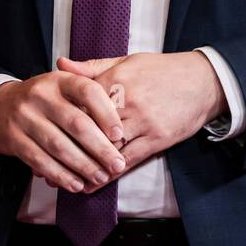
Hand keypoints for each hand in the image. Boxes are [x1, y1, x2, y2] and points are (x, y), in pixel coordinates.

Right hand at [0, 69, 128, 193]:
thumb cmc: (43, 98)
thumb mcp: (63, 84)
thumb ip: (90, 92)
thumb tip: (119, 113)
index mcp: (59, 79)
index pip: (87, 91)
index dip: (106, 113)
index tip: (119, 134)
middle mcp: (41, 95)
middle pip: (76, 123)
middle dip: (100, 148)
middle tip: (117, 165)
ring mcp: (25, 117)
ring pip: (59, 145)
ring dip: (83, 165)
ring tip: (100, 177)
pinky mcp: (14, 139)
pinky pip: (40, 160)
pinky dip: (60, 175)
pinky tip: (76, 183)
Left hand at [57, 50, 226, 172]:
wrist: (203, 81)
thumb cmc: (162, 70)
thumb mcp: (126, 61)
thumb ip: (91, 67)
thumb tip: (60, 63)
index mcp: (116, 78)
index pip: (80, 102)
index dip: (60, 119)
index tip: (42, 131)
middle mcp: (127, 101)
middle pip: (90, 128)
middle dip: (67, 147)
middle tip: (44, 162)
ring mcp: (143, 122)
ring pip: (107, 148)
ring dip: (84, 165)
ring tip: (61, 178)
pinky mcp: (157, 140)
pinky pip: (128, 160)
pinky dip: (107, 175)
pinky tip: (91, 184)